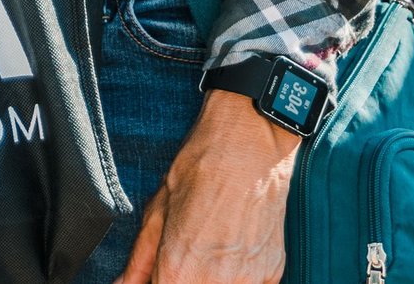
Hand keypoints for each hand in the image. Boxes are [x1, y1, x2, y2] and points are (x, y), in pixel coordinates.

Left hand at [113, 93, 298, 283]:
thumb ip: (140, 260)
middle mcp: (217, 283)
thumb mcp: (157, 210)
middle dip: (181, 277)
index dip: (156, 282)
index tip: (157, 272)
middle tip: (182, 253)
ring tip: (206, 247)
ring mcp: (249, 281)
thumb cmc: (200, 168)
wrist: (249, 144)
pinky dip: (235, 276)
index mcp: (180, 270)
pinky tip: (229, 248)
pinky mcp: (273, 274)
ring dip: (208, 277)